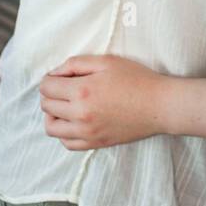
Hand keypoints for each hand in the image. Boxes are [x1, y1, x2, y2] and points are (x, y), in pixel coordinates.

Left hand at [39, 54, 168, 149]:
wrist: (159, 105)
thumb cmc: (136, 79)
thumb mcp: (106, 61)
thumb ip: (75, 63)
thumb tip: (55, 73)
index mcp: (82, 91)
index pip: (46, 87)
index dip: (50, 79)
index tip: (60, 77)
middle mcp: (80, 114)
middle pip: (46, 106)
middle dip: (51, 94)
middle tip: (64, 88)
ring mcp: (87, 132)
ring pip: (51, 128)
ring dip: (53, 115)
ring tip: (65, 106)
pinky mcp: (95, 143)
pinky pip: (67, 143)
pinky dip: (64, 132)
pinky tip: (74, 122)